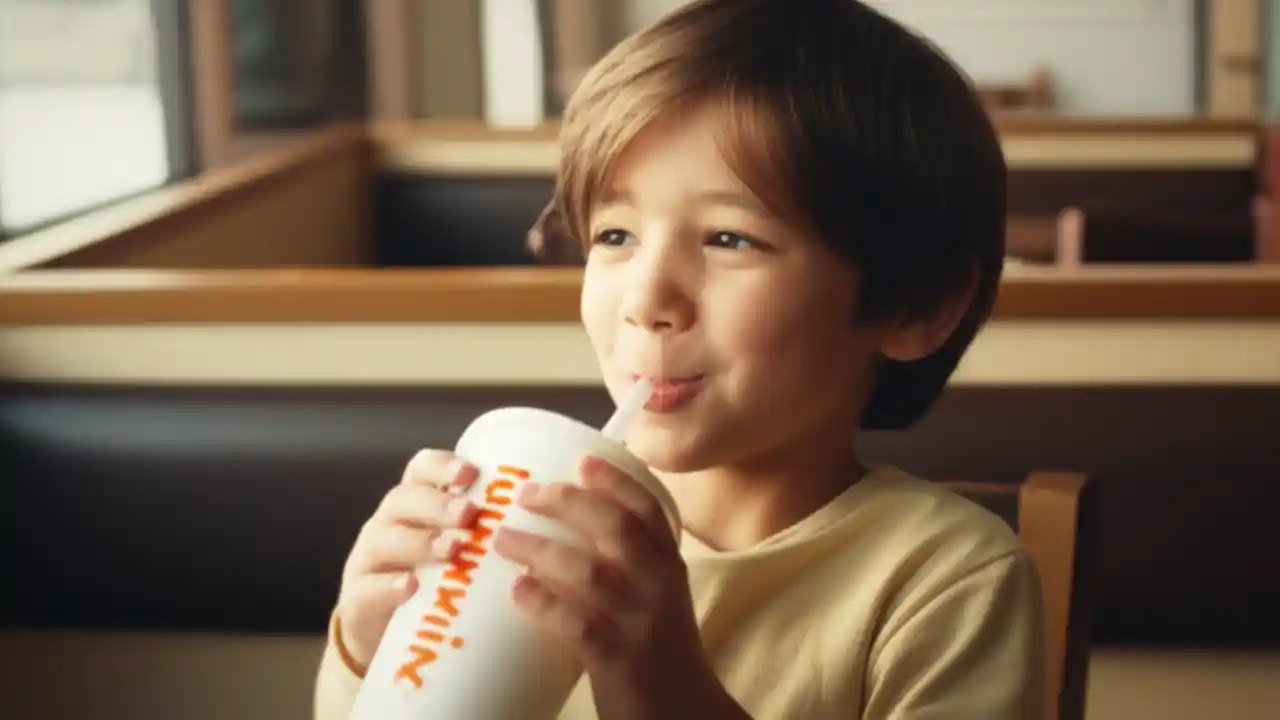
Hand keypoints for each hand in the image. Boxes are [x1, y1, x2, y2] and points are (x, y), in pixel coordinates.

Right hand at [335, 449, 479, 669]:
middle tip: (470, 514)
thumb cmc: (437, 579)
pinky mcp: (358, 600)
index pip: (422, 469)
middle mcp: (389, 523)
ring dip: (420, 542)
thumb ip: (490, 531)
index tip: (472, 472)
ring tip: (452, 550)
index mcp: (415, 502)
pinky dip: (389, 587)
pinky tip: (410, 587)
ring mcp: (369, 560)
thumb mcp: (460, 548)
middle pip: (405, 499)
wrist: (387, 632)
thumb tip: (552, 519)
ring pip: (385, 539)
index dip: (443, 465)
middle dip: (438, 503)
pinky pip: (367, 589)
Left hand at [494, 456, 730, 718]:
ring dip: (541, 549)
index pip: (647, 509)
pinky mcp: (619, 661)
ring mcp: (640, 623)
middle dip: (569, 503)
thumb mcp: (655, 600)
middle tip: (526, 494)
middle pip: (616, 528)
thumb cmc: (660, 653)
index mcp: (668, 567)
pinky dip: (545, 603)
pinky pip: (578, 624)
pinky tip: (518, 590)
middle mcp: (659, 587)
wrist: (686, 714)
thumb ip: (623, 567)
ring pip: (589, 572)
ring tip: (502, 539)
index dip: (615, 480)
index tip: (581, 461)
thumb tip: (558, 535)